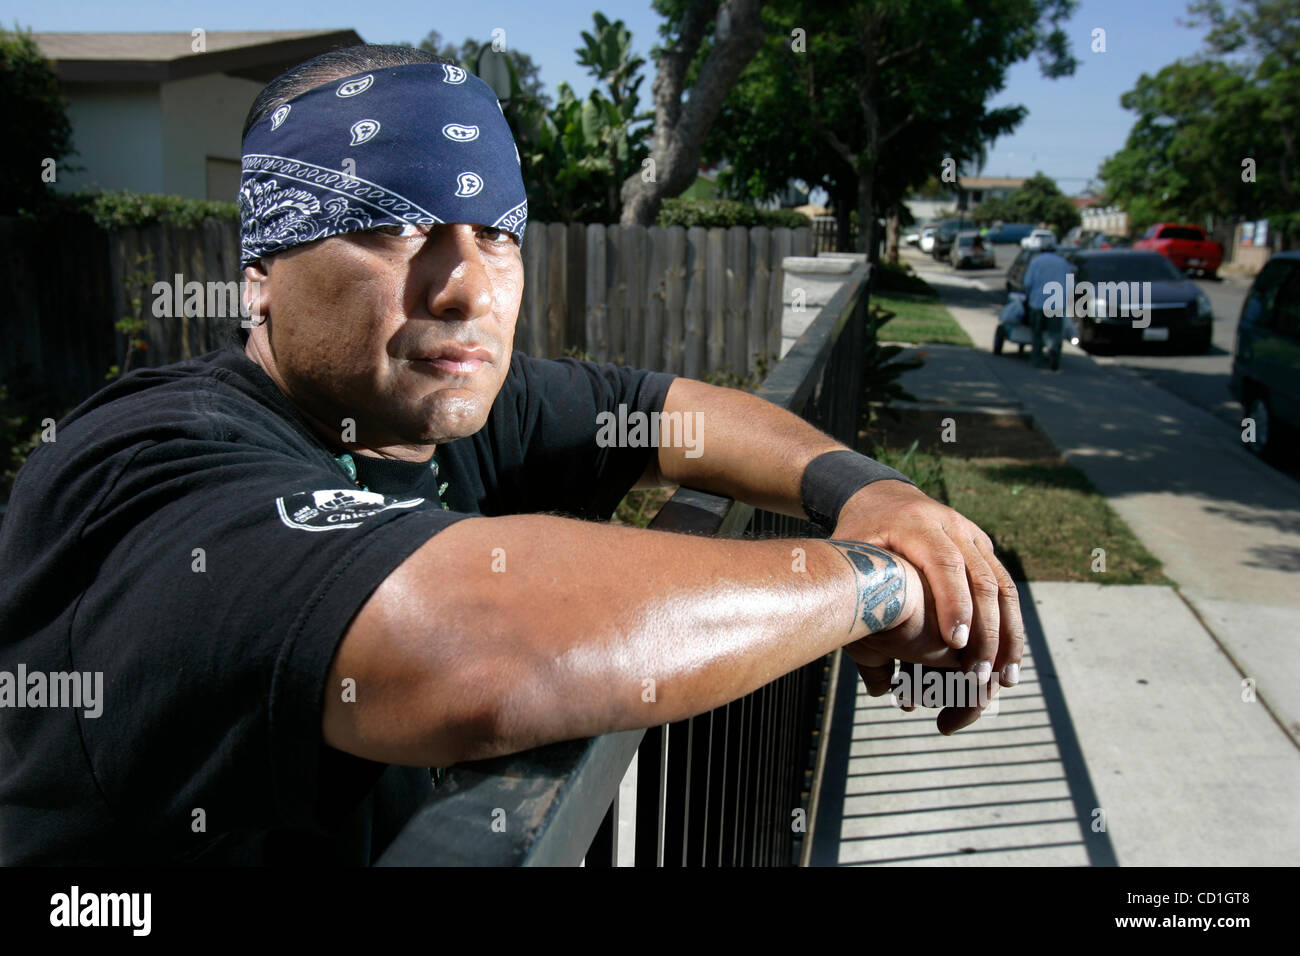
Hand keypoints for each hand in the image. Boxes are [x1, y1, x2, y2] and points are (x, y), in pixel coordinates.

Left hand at [831, 479, 1024, 719]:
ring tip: (1004, 677)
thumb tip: (875, 687)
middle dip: (985, 630)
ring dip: (1007, 634)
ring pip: (1002, 585)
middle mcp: (950, 525)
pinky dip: (1010, 624)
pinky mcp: (983, 547)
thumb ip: (857, 611)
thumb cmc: (858, 539)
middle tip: (980, 675)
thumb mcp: (848, 561)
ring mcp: (972, 534)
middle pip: (979, 576)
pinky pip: (1005, 586)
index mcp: (914, 524)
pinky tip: (1009, 659)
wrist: (880, 496)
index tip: (955, 644)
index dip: (952, 602)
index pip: (942, 561)